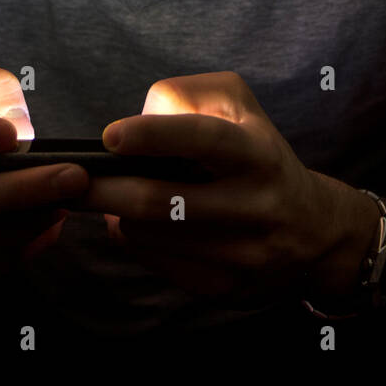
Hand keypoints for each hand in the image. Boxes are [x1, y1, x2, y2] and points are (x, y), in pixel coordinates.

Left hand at [71, 72, 377, 309]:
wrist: (315, 232)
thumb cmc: (260, 157)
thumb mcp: (241, 109)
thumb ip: (189, 97)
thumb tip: (138, 119)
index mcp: (259, 154)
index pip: (204, 140)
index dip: (154, 135)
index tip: (109, 137)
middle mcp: (255, 205)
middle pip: (161, 201)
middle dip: (105, 189)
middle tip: (70, 178)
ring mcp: (240, 253)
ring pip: (150, 235)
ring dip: (115, 213)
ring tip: (107, 195)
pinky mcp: (224, 287)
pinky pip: (156, 262)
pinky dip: (134, 239)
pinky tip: (135, 223)